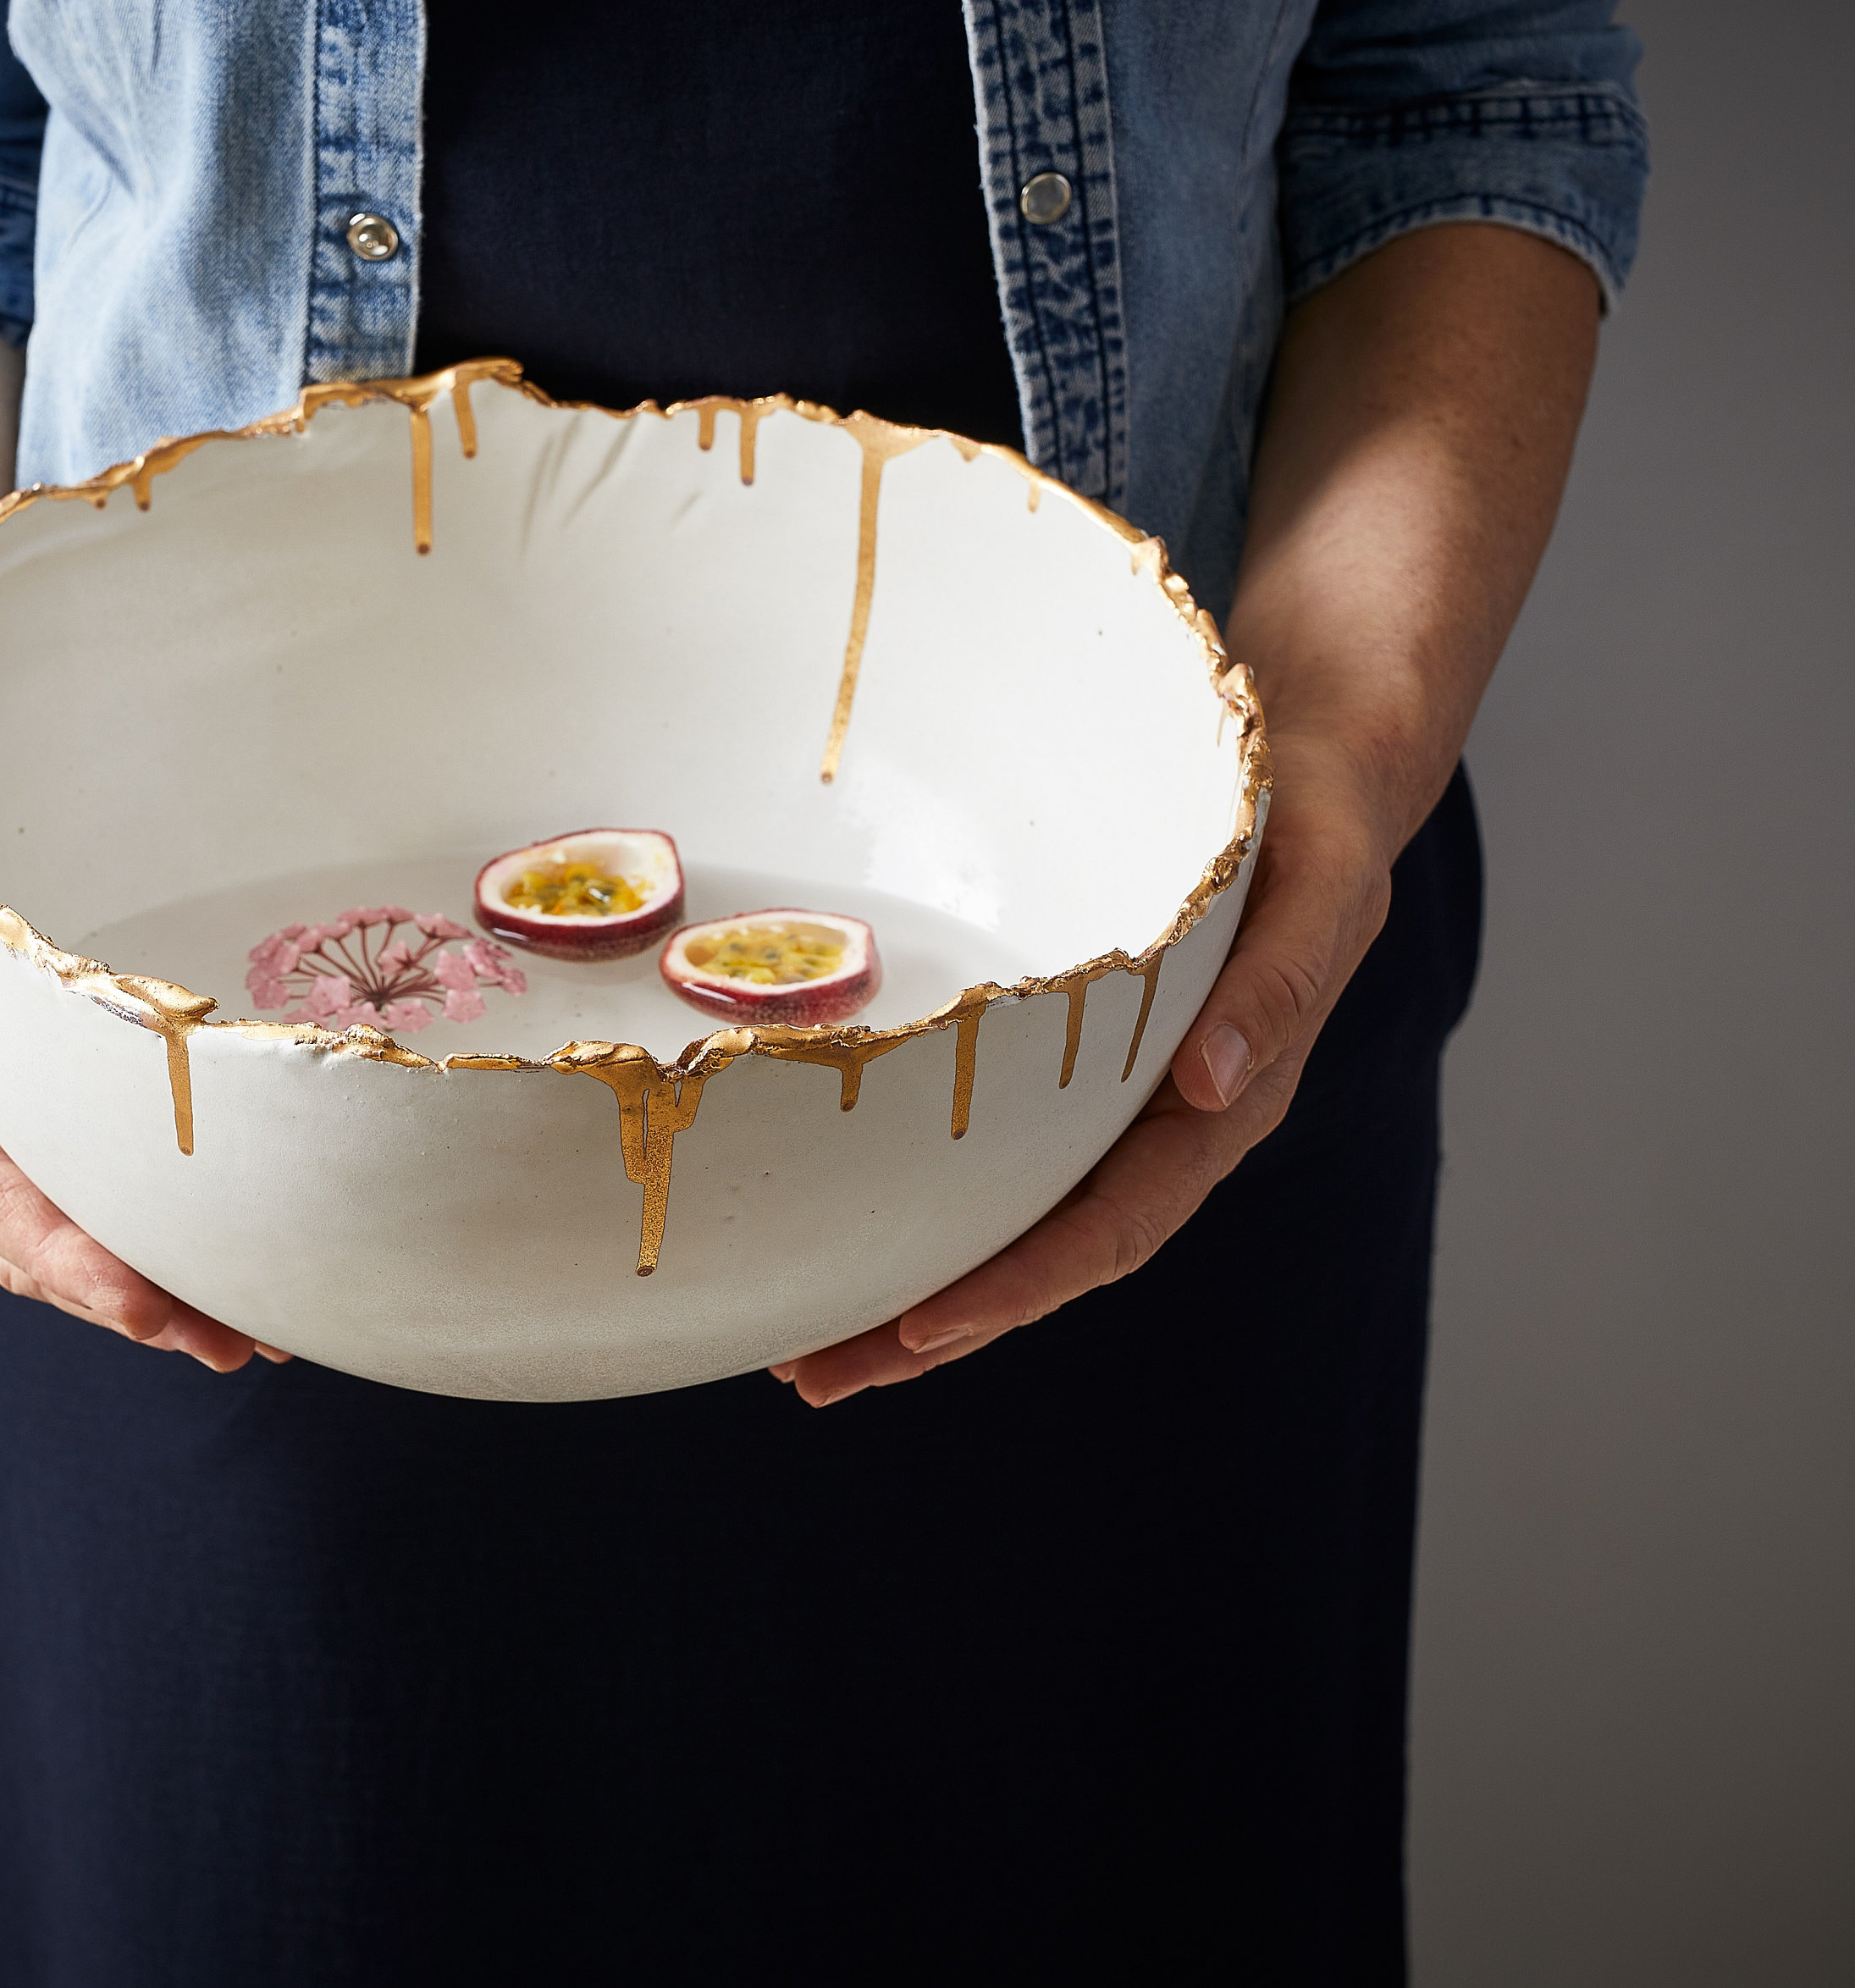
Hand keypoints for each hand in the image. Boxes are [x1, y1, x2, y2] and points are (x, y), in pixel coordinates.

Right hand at [0, 720, 275, 1370]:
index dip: (50, 1245)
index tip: (133, 1302)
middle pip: (34, 1219)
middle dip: (124, 1293)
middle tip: (232, 1346)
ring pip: (75, 1201)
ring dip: (159, 1271)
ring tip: (259, 1331)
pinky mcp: (42, 1047)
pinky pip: (102, 1138)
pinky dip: (166, 1198)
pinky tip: (246, 1231)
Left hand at [772, 734, 1399, 1405]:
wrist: (1313, 742)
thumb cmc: (1318, 808)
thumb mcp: (1321, 880)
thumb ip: (1281, 983)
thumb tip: (1211, 1089)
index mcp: (1223, 1103)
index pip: (1115, 1226)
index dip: (1020, 1286)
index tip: (922, 1330)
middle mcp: (1155, 1119)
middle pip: (1035, 1253)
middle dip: (928, 1325)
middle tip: (810, 1376)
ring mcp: (1102, 1094)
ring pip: (996, 1215)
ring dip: (900, 1285)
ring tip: (796, 1346)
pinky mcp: (1058, 1052)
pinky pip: (978, 1140)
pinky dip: (906, 1191)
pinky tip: (830, 1213)